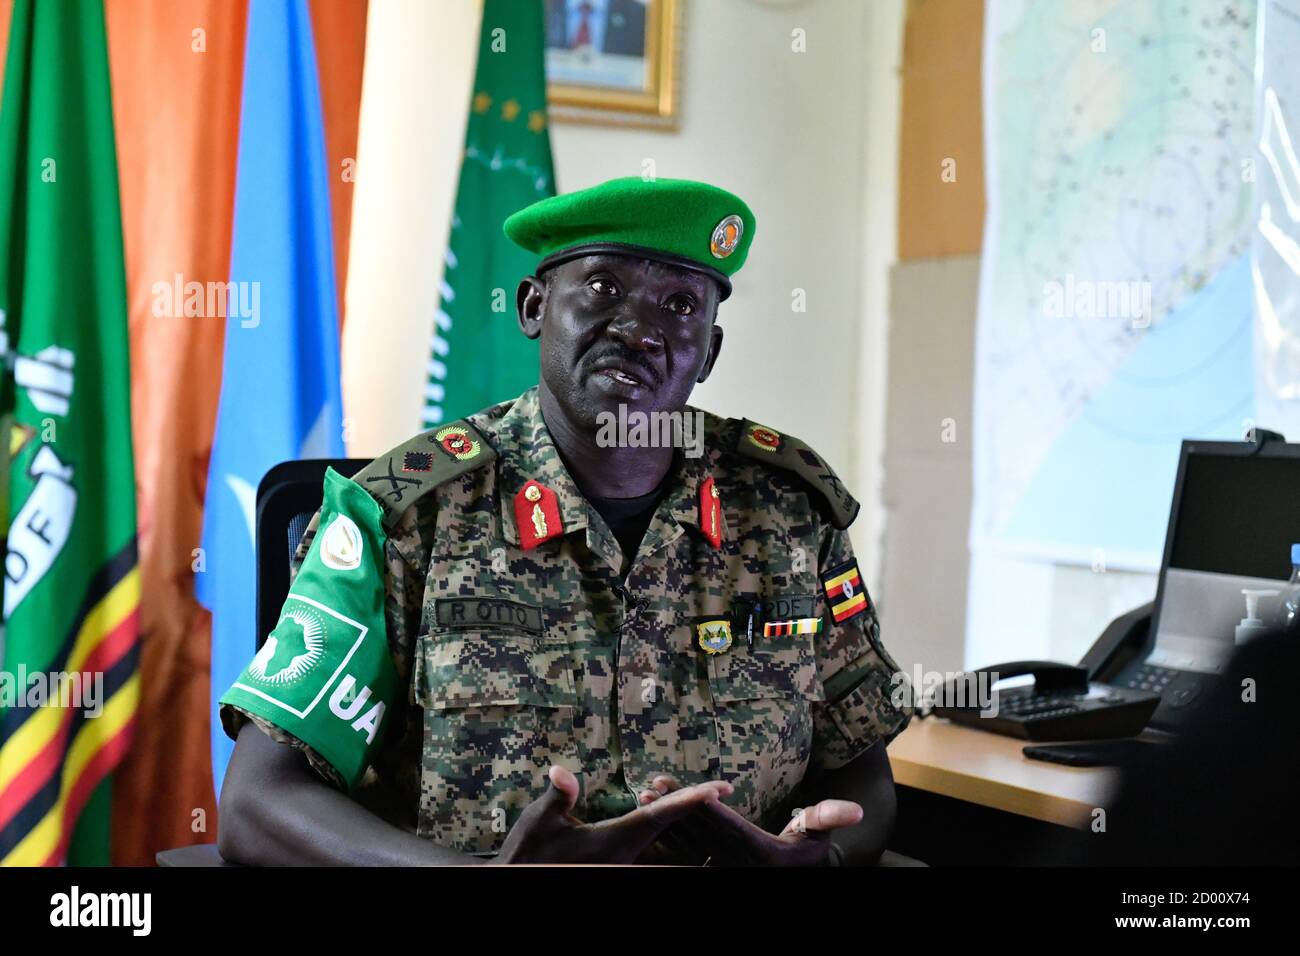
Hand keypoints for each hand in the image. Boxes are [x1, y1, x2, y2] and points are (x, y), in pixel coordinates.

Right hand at [490, 765, 732, 864]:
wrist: (520, 882)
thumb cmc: (528, 854)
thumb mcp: (540, 821)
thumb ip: (558, 794)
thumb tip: (561, 771)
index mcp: (615, 840)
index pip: (660, 815)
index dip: (690, 800)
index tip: (718, 789)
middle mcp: (627, 854)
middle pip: (671, 827)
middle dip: (697, 807)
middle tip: (724, 788)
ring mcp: (625, 863)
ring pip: (665, 841)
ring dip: (686, 820)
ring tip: (712, 801)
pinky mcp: (619, 865)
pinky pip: (651, 849)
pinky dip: (666, 831)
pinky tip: (676, 819)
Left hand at [637, 775, 861, 865]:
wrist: (804, 874)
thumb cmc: (812, 850)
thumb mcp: (822, 832)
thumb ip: (830, 817)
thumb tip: (855, 810)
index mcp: (761, 854)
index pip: (726, 825)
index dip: (702, 806)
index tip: (682, 788)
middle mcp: (738, 864)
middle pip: (700, 832)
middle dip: (675, 810)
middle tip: (650, 789)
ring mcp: (725, 868)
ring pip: (690, 842)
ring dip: (666, 820)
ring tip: (645, 798)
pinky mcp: (716, 868)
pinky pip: (689, 851)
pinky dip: (670, 835)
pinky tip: (653, 819)